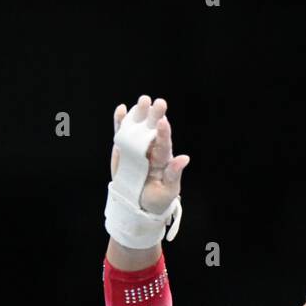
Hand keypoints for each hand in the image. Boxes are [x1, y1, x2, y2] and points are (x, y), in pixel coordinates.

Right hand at [111, 95, 190, 215]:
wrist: (138, 204)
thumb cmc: (157, 199)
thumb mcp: (168, 191)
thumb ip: (173, 175)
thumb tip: (184, 158)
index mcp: (163, 158)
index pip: (164, 143)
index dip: (164, 133)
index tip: (163, 122)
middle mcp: (151, 148)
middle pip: (153, 129)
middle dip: (155, 115)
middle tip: (159, 103)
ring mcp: (136, 146)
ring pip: (138, 126)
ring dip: (140, 113)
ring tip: (143, 100)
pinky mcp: (122, 147)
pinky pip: (121, 132)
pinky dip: (120, 121)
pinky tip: (122, 109)